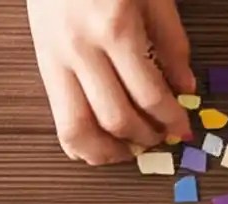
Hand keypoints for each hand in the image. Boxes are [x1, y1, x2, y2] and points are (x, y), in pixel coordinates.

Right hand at [27, 0, 195, 164]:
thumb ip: (171, 39)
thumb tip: (185, 87)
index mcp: (115, 27)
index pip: (148, 93)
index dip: (169, 119)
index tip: (182, 128)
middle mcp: (82, 48)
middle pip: (115, 118)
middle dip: (144, 137)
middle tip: (160, 138)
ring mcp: (57, 58)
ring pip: (78, 128)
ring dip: (108, 150)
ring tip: (129, 151)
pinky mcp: (42, 63)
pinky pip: (57, 117)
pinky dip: (77, 142)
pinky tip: (94, 148)